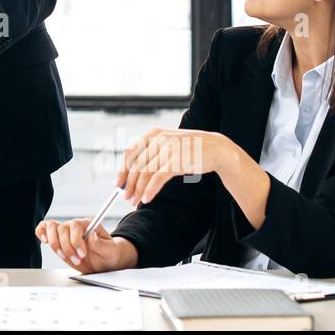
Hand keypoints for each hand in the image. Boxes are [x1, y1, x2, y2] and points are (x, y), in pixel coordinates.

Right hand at [36, 218, 136, 273]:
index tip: (82, 253)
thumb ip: (101, 244)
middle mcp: (75, 225)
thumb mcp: (110, 251)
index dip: (76, 240)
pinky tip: (44, 240)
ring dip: (55, 245)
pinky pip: (44, 228)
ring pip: (51, 228)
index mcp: (88, 224)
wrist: (103, 262)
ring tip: (64, 256)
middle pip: (62, 229)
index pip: (76, 225)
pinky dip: (41, 233)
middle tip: (77, 259)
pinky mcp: (57, 238)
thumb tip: (91, 236)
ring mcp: (65, 231)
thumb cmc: (108, 254)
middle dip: (67, 247)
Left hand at [116, 128, 230, 206]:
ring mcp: (168, 150)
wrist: (216, 149)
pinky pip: (157, 179)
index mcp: (153, 133)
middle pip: (136, 165)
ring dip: (138, 190)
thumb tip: (130, 172)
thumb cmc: (190, 149)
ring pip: (145, 173)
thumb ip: (151, 153)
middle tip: (126, 197)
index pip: (130, 152)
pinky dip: (150, 190)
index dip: (121, 169)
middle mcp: (158, 139)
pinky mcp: (177, 162)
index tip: (117, 183)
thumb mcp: (168, 144)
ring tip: (135, 201)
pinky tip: (146, 199)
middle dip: (129, 183)